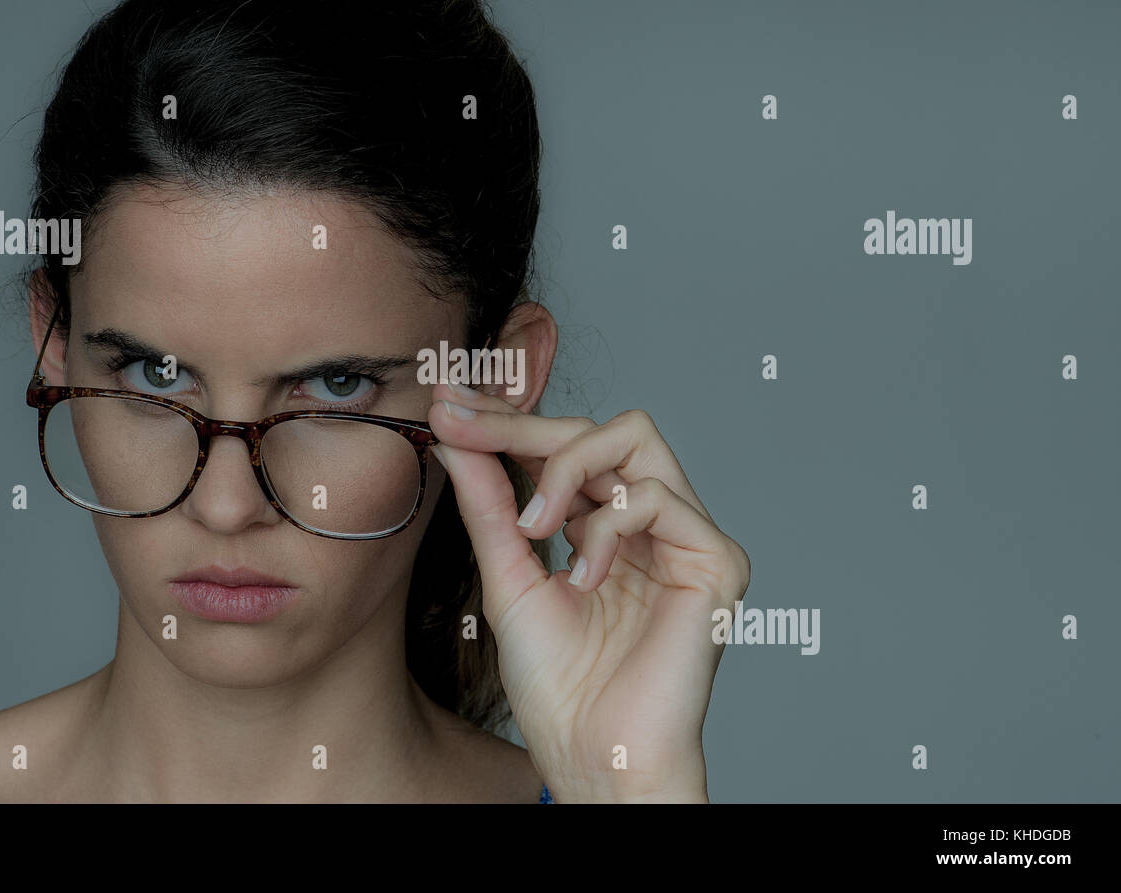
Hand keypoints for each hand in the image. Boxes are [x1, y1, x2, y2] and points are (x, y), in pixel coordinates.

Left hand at [427, 383, 749, 802]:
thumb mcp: (507, 575)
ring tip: (532, 529)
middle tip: (462, 426)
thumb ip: (489, 504)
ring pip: (633, 440)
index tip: (447, 408)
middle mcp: (652, 524)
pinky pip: (657, 497)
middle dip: (525, 425)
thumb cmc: (558, 685)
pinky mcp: (717, 560)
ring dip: (565, 472)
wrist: (592, 755)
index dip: (510, 423)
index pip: (567, 449)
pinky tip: (582, 577)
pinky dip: (606, 527)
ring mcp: (688, 538)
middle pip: (601, 428)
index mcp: (609, 527)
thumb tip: (454, 436)